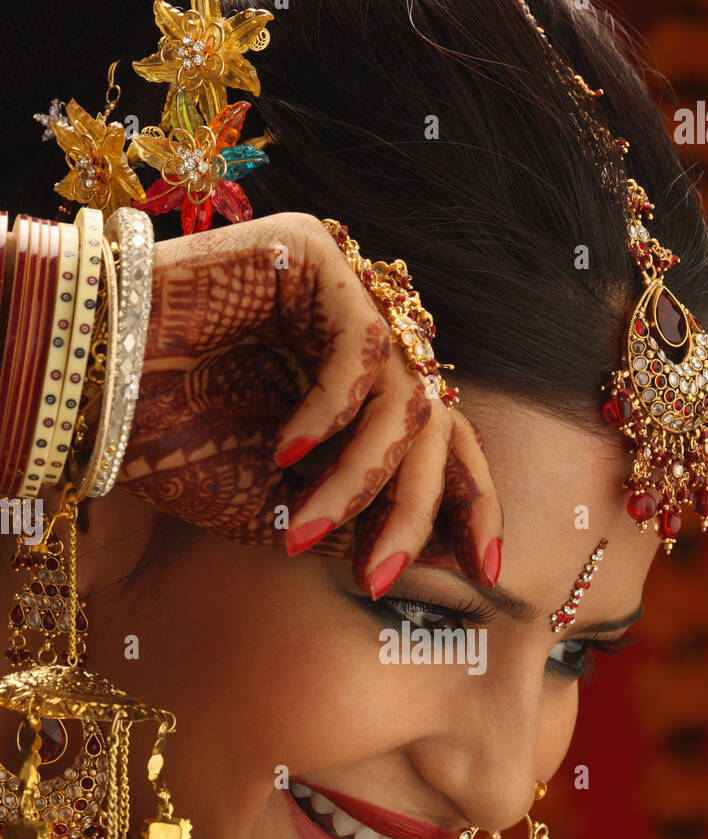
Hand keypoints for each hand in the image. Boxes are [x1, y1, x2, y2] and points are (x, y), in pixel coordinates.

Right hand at [121, 213, 502, 591]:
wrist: (85, 387)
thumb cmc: (175, 447)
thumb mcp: (281, 510)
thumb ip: (361, 523)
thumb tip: (448, 555)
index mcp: (362, 393)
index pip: (444, 444)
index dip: (471, 506)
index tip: (486, 572)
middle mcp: (364, 339)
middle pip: (437, 425)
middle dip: (413, 512)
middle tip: (382, 577)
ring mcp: (344, 292)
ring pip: (405, 394)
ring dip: (358, 478)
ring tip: (300, 528)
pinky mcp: (315, 255)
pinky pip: (362, 344)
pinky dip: (330, 412)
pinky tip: (283, 451)